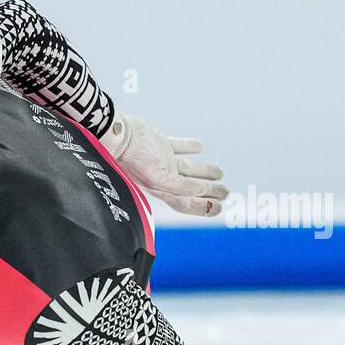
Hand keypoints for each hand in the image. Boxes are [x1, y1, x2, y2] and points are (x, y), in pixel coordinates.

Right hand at [100, 112, 228, 217]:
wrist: (119, 136)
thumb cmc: (132, 160)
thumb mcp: (157, 179)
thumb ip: (180, 188)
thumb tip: (200, 191)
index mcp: (162, 189)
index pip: (186, 203)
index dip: (203, 208)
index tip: (219, 208)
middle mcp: (163, 177)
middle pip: (191, 188)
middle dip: (209, 192)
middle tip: (225, 192)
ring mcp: (162, 160)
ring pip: (189, 169)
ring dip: (205, 172)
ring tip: (219, 174)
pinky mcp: (160, 144)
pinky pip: (180, 146)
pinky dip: (191, 147)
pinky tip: (199, 147)